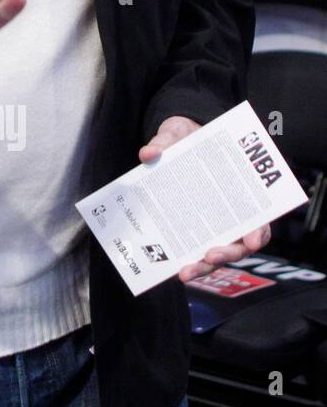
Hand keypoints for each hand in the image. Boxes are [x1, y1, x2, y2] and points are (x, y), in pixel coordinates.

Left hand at [139, 116, 271, 281]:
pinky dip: (179, 261)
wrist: (174, 140)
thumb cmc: (187, 138)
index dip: (257, 233)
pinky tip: (166, 268)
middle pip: (235, 245)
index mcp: (236, 196)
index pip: (256, 222)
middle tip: (209, 256)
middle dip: (225, 255)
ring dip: (201, 267)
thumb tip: (149, 153)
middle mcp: (226, 217)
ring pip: (211, 255)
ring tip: (184, 273)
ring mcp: (206, 226)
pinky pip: (185, 251)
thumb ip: (165, 141)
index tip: (251, 240)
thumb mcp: (177, 133)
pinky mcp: (183, 229)